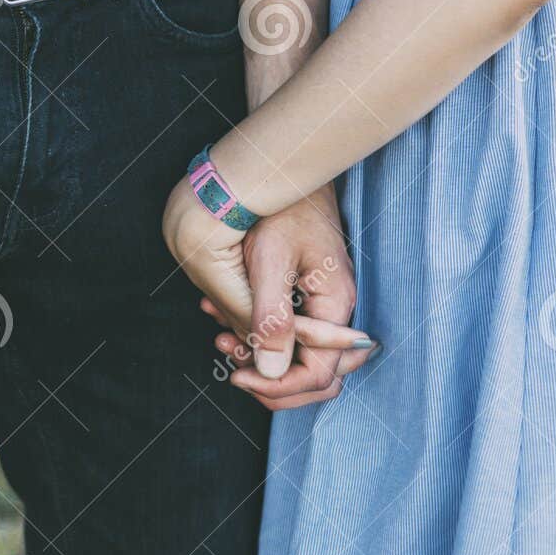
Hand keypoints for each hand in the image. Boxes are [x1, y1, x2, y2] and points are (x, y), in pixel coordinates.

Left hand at [163, 179, 373, 407]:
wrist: (282, 169)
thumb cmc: (279, 206)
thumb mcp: (269, 261)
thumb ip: (270, 318)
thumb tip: (268, 372)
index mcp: (335, 304)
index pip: (318, 374)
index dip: (278, 386)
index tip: (238, 377)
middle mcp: (336, 311)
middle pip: (317, 375)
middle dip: (272, 380)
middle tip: (231, 367)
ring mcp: (323, 305)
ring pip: (300, 358)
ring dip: (258, 356)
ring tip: (219, 337)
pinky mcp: (306, 296)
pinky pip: (288, 332)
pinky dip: (255, 333)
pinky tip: (221, 316)